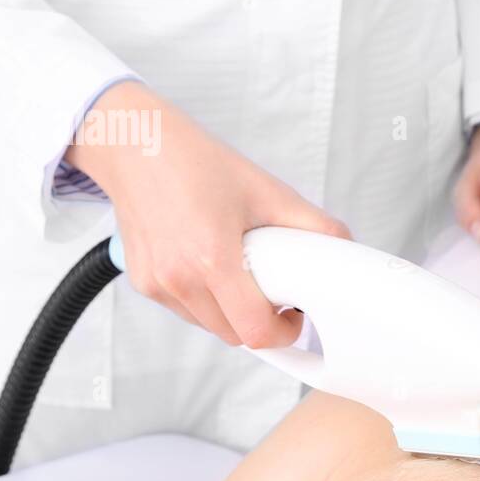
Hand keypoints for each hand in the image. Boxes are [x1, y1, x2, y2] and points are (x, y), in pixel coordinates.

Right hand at [65, 81, 350, 346]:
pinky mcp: (142, 282)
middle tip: (276, 293)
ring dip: (232, 314)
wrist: (135, 145)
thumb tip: (344, 246)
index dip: (284, 332)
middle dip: (261, 322)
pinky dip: (205, 302)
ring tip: (244, 277)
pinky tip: (213, 269)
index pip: (255, 330)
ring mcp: (157, 284)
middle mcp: (179, 278)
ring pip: (209, 326)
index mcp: (212, 259)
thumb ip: (312, 223)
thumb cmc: (196, 163)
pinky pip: (184, 310)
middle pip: (234, 335)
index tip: (294, 315)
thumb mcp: (266, 190)